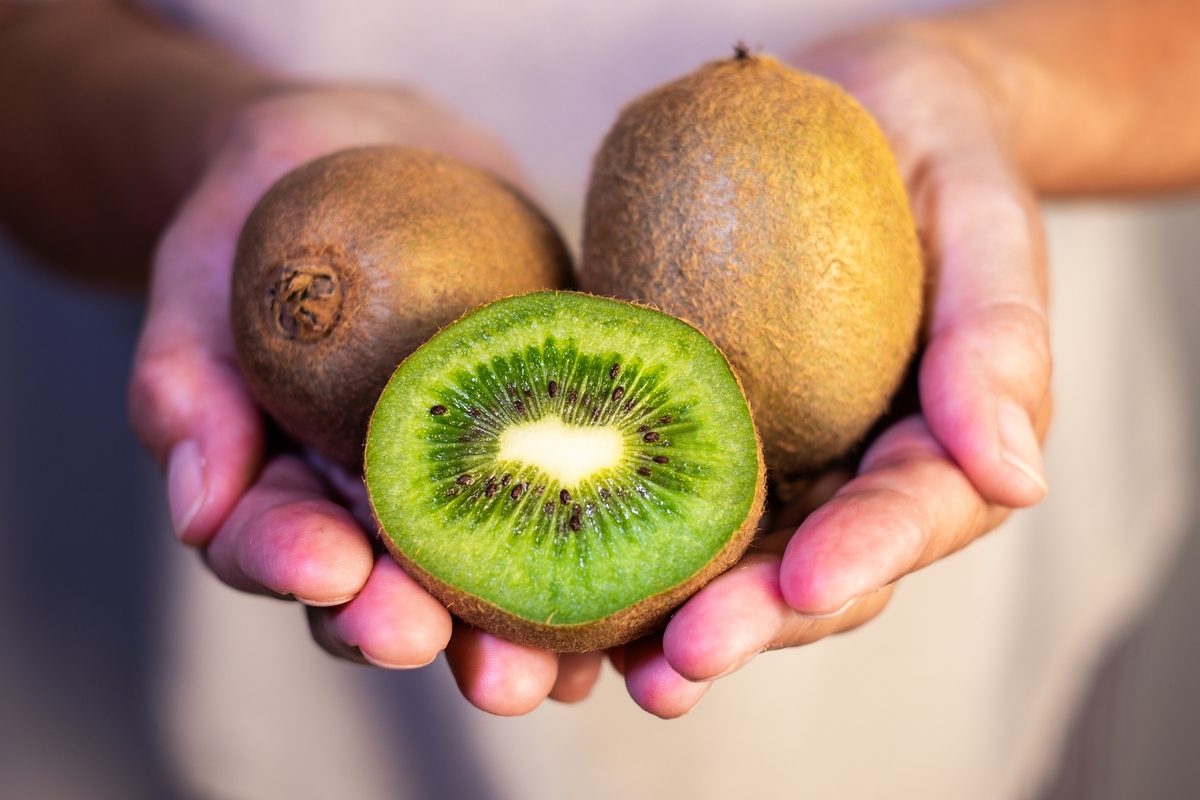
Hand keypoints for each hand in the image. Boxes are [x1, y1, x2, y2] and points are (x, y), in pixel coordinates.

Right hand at [128, 85, 603, 714]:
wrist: (374, 151)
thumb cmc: (270, 207)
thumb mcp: (205, 270)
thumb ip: (186, 380)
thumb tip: (196, 507)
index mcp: (282, 478)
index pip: (274, 542)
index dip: (295, 566)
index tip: (332, 570)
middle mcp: (377, 501)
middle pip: (387, 594)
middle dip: (424, 632)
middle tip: (467, 663)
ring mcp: (465, 479)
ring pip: (487, 583)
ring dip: (525, 640)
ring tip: (559, 673)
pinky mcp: (543, 436)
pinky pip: (576, 507)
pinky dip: (610, 562)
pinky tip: (650, 599)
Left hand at [615, 29, 1051, 716]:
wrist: (856, 115)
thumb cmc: (935, 157)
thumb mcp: (986, 222)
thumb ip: (999, 341)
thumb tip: (1020, 476)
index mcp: (941, 449)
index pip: (907, 516)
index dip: (860, 557)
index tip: (806, 584)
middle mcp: (852, 479)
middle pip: (807, 573)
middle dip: (749, 621)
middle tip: (681, 660)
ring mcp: (774, 465)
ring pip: (727, 562)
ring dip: (670, 620)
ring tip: (617, 663)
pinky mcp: (700, 432)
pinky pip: (658, 495)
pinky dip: (614, 544)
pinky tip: (554, 576)